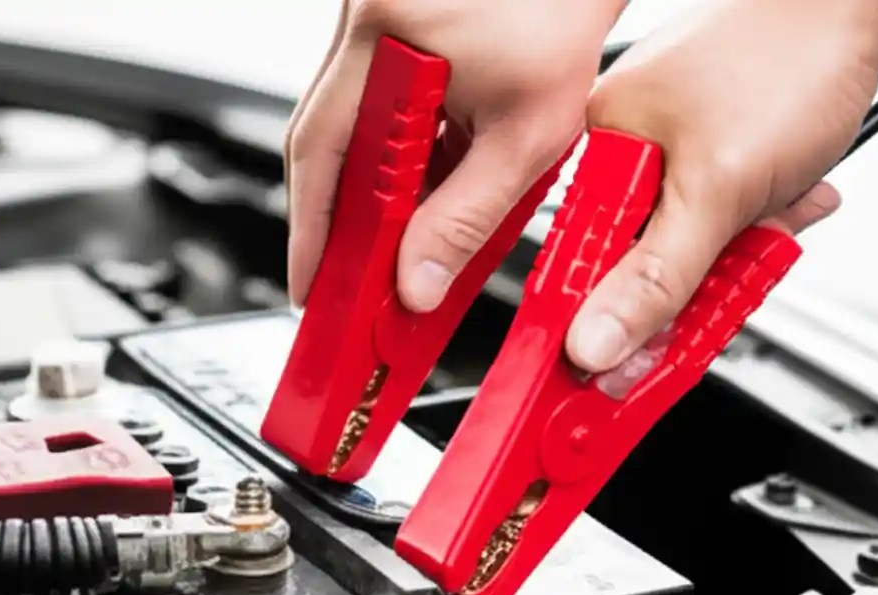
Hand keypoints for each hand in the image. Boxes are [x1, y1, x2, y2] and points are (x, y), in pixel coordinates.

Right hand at [285, 0, 626, 310]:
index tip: (312, 284)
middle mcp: (362, 19)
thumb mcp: (526, 135)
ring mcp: (369, 19)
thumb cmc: (567, 14)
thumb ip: (466, 218)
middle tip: (344, 279)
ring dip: (364, 190)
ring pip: (343, 124)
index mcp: (384, 34)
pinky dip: (387, 156)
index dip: (310, 229)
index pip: (320, 150)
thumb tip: (417, 282)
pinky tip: (414, 194)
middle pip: (321, 141)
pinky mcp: (386, 24)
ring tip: (388, 245)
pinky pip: (368, 101)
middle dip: (333, 219)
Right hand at [566, 0, 877, 373]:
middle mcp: (624, 151)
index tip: (610, 380)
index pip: (578, 266)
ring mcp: (670, 150)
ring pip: (690, 246)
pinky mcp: (712, 150)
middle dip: (695, 278)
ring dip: (741, 248)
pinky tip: (786, 199)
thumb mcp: (717, 191)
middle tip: (729, 273)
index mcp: (599, 151)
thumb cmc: (785, 61)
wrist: (851, 2)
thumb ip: (653, 279)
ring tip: (774, 214)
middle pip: (637, 265)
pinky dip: (761, 219)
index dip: (597, 327)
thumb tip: (594, 344)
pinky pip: (721, 217)